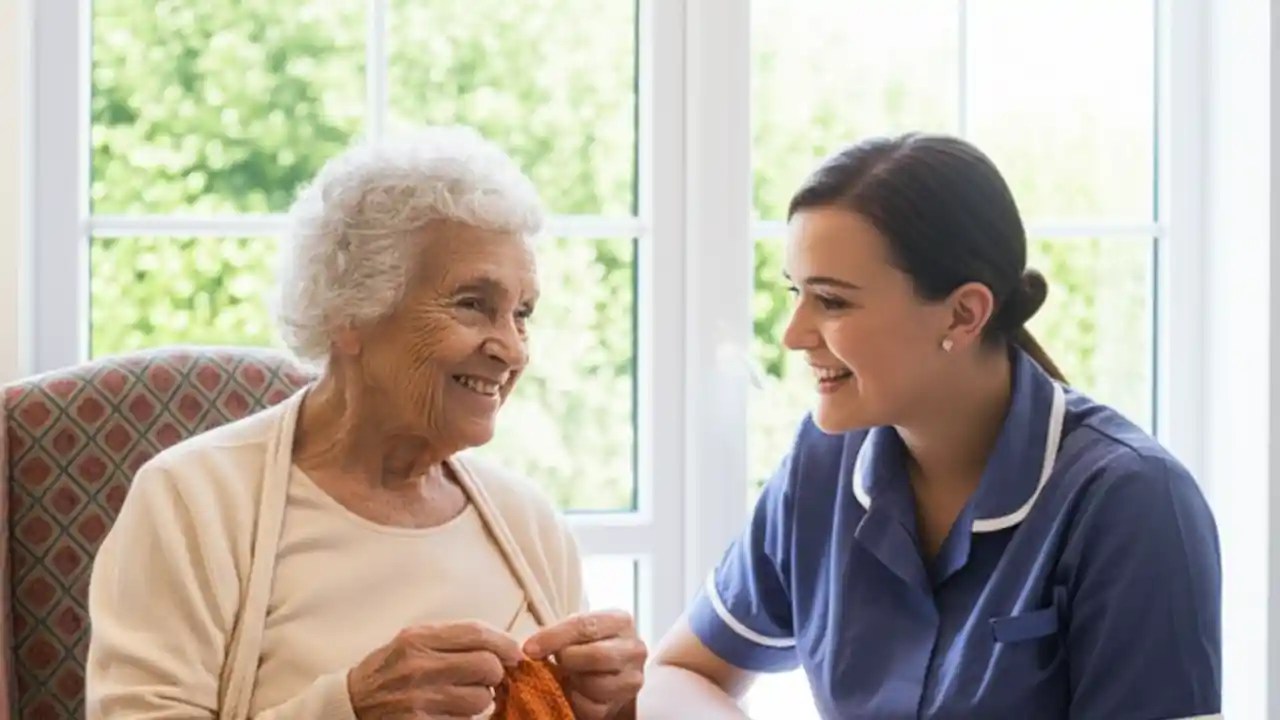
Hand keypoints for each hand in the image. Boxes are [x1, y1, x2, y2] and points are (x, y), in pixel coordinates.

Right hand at [347, 620, 524, 718]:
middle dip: (495, 673)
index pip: (478, 634)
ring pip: (481, 699)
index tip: (514, 652)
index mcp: (419, 638)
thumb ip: (453, 638)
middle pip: (487, 666)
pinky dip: (466, 718)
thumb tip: (503, 644)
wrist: (353, 703)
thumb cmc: (390, 668)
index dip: (505, 643)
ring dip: (482, 700)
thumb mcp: (413, 639)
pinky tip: (454, 712)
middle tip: (487, 677)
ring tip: (465, 696)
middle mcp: (420, 667)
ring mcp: (421, 700)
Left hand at [523, 610, 646, 718]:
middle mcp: (633, 649)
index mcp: (621, 621)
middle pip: (597, 656)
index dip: (554, 638)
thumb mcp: (577, 629)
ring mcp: (632, 679)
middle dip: (567, 660)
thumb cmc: (590, 642)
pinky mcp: (623, 704)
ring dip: (572, 682)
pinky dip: (576, 701)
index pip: (586, 626)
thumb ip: (557, 634)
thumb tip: (530, 650)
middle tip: (554, 661)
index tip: (530, 649)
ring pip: (595, 685)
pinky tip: (571, 690)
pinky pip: (593, 708)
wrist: (611, 666)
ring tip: (565, 674)